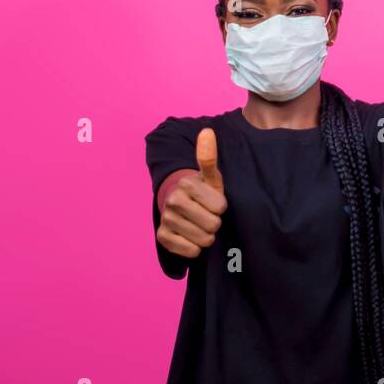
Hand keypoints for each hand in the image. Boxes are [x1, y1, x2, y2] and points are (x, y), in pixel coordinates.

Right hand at [156, 128, 228, 258]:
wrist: (181, 209)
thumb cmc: (202, 193)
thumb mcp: (210, 177)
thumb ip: (209, 157)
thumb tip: (207, 131)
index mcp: (186, 183)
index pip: (220, 207)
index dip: (220, 206)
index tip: (212, 201)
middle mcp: (172, 200)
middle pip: (213, 225)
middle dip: (214, 223)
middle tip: (205, 214)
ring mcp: (166, 219)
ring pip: (204, 240)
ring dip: (205, 236)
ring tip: (199, 224)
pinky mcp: (162, 237)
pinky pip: (191, 251)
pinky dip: (195, 248)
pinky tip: (189, 236)